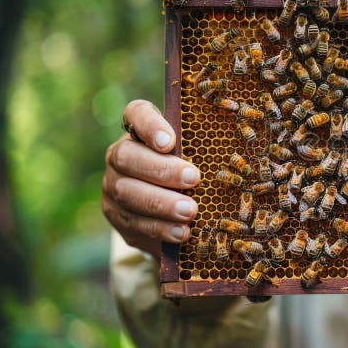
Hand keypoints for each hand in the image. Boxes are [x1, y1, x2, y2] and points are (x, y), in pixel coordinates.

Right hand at [102, 100, 200, 255]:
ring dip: (162, 204)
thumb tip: (234, 154)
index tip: (170, 140)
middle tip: (193, 178)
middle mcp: (119, 156)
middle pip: (128, 157)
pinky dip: (160, 229)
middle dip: (162, 169)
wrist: (166, 211)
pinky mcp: (117, 217)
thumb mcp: (193, 156)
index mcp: (138, 131)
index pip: (136, 114)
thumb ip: (198, 150)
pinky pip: (133, 223)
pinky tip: (181, 232)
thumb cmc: (187, 171)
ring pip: (128, 193)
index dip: (149, 125)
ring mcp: (113, 187)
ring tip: (189, 211)